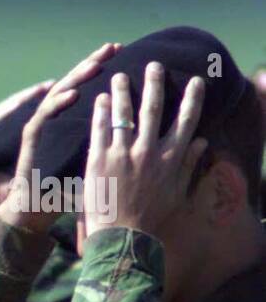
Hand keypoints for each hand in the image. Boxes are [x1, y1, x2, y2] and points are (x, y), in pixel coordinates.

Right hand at [0, 42, 121, 233]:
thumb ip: (114, 154)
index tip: (131, 58)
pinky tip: (73, 93)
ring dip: (77, 77)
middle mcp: (58, 122)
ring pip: (59, 95)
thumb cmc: (63, 193)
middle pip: (77, 85)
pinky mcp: (30, 140)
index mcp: (74, 126)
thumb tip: (148, 146)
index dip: (112, 77)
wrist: (31, 209)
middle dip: (95, 65)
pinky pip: (44, 118)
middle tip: (114, 47)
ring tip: (95, 64)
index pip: (94, 95)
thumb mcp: (94, 170)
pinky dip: (57, 104)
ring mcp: (43, 129)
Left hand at [82, 63, 206, 238]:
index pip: (186, 121)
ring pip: (124, 114)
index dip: (192, 98)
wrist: (122, 238)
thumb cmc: (151, 218)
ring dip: (123, 91)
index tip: (196, 80)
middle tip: (154, 64)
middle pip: (154, 109)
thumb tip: (203, 142)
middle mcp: (149, 152)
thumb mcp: (176, 192)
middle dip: (155, 83)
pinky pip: (100, 129)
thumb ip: (189, 165)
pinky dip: (101, 112)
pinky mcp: (99, 160)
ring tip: (120, 74)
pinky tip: (100, 98)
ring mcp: (123, 154)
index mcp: (171, 159)